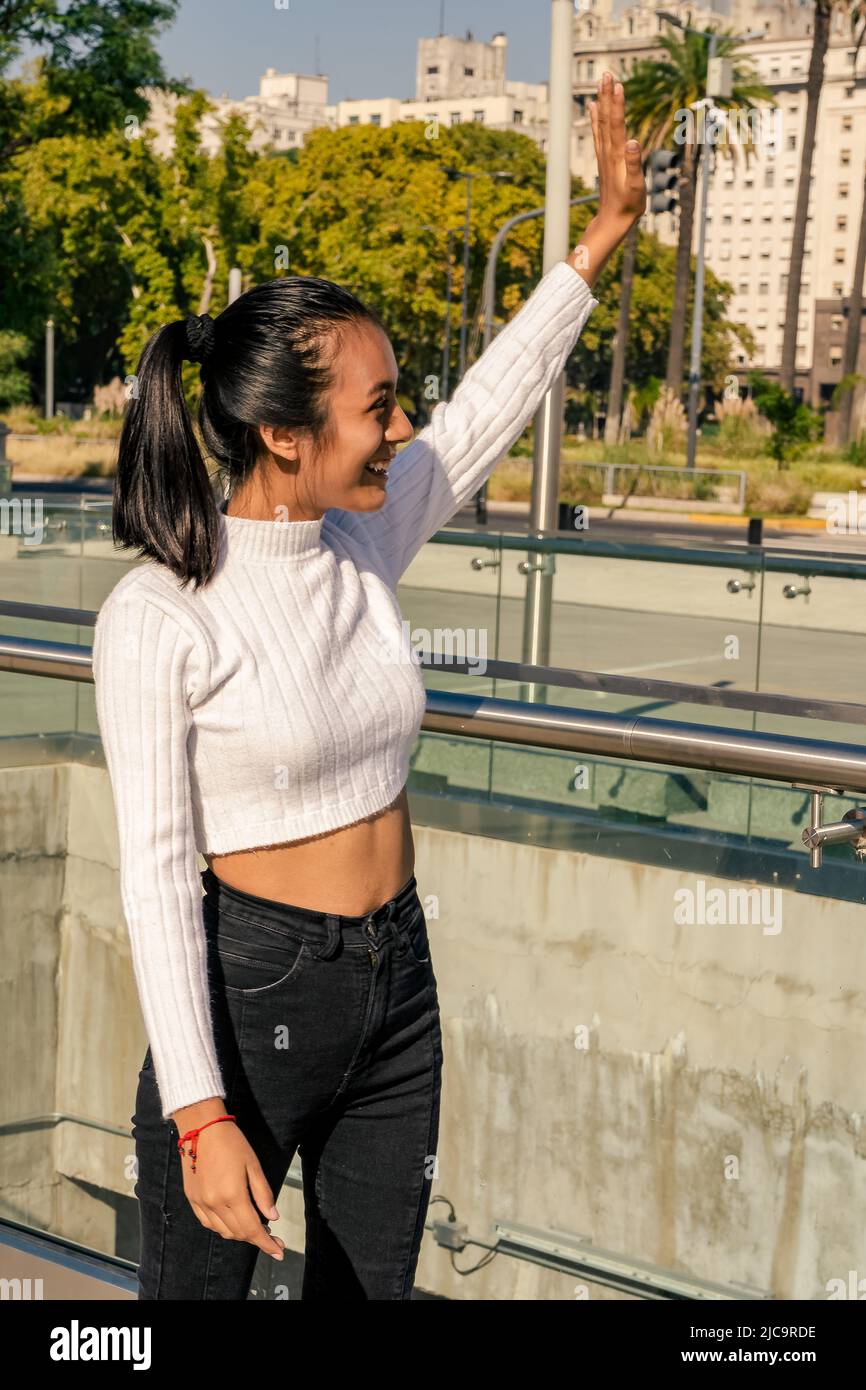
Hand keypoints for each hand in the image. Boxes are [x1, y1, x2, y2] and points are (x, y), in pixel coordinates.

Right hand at [174, 1104, 285, 1260]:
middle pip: (238, 1233)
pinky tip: (232, 1220)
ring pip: (223, 1231)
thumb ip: (263, 1193)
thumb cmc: (231, 1142)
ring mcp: (200, 1203)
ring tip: (254, 1227)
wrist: (201, 1128)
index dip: (266, 1244)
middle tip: (272, 1236)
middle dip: (256, 1239)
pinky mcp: (191, 1199)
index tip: (279, 1252)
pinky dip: (222, 1227)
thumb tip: (273, 1217)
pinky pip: (208, 1223)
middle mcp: (214, 1203)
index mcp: (232, 1195)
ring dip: (240, 1234)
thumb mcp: (253, 1164)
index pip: (252, 1229)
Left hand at [589, 70, 645, 230]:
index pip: (616, 125)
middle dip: (607, 96)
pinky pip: (598, 133)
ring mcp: (604, 154)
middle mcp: (608, 152)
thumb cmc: (628, 205)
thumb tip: (633, 142)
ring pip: (601, 123)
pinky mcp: (604, 159)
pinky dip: (596, 118)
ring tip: (599, 83)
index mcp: (617, 156)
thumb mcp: (636, 187)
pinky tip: (594, 107)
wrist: (612, 220)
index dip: (617, 104)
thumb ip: (634, 164)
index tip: (617, 84)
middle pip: (607, 119)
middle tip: (605, 73)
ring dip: (602, 102)